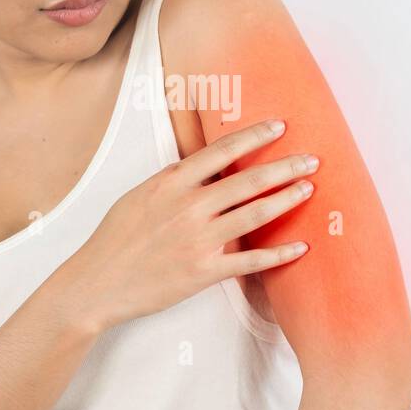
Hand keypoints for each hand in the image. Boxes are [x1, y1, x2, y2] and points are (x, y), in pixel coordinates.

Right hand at [61, 119, 318, 332]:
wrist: (97, 283)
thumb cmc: (116, 238)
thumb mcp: (140, 195)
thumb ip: (174, 181)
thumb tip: (205, 165)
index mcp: (171, 183)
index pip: (221, 151)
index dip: (254, 136)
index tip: (279, 126)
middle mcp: (188, 207)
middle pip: (248, 180)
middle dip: (285, 167)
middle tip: (313, 159)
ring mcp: (198, 239)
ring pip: (255, 214)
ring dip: (287, 200)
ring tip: (309, 189)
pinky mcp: (204, 272)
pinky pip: (250, 260)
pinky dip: (279, 254)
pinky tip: (301, 247)